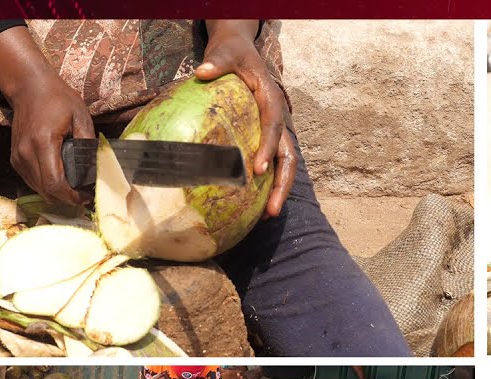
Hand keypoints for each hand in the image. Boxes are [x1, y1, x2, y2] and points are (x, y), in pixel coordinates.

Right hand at [7, 74, 94, 205]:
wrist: (28, 86)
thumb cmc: (57, 98)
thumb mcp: (80, 116)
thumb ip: (88, 142)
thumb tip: (98, 166)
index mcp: (43, 143)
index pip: (54, 183)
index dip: (71, 197)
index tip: (86, 196)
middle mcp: (26, 153)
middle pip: (45, 191)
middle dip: (66, 199)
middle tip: (83, 195)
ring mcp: (17, 157)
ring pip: (37, 189)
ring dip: (55, 193)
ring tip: (74, 189)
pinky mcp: (15, 158)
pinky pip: (31, 181)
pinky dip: (45, 185)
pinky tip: (60, 179)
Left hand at [198, 21, 296, 217]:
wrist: (240, 51)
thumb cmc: (232, 53)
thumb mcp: (225, 52)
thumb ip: (216, 62)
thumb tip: (202, 72)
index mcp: (272, 99)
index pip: (273, 127)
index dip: (268, 148)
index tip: (258, 170)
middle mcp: (279, 118)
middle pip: (288, 156)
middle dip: (282, 184)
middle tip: (271, 210)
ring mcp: (274, 130)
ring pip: (284, 164)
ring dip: (278, 190)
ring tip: (267, 215)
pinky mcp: (265, 137)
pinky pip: (272, 163)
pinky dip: (268, 185)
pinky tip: (256, 206)